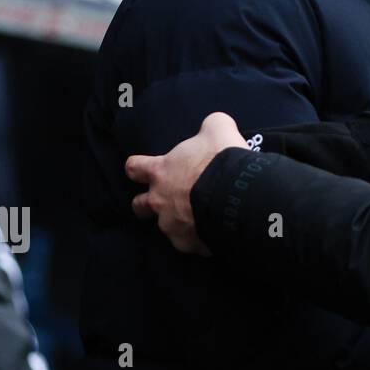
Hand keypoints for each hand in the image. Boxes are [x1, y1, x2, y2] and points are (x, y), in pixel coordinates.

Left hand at [126, 111, 245, 254]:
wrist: (235, 194)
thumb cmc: (220, 159)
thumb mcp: (218, 128)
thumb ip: (210, 126)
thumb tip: (213, 125)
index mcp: (161, 171)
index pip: (134, 167)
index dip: (137, 168)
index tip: (144, 170)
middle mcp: (159, 200)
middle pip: (138, 205)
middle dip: (146, 203)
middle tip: (166, 199)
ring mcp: (171, 225)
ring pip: (165, 226)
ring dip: (178, 221)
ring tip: (199, 217)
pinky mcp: (187, 243)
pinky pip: (189, 242)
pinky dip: (198, 237)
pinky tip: (213, 231)